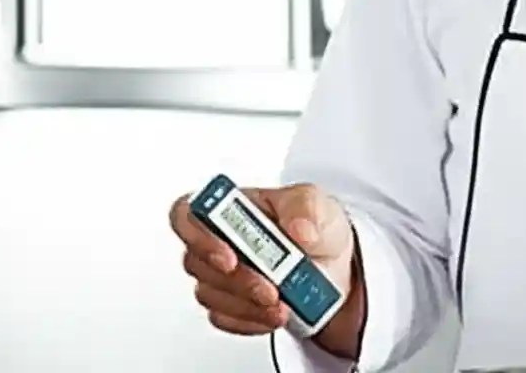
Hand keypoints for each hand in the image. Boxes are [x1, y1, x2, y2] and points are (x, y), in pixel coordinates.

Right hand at [169, 184, 355, 335]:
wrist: (339, 269)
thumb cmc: (318, 228)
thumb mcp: (319, 204)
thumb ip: (306, 208)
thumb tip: (297, 228)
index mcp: (233, 208)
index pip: (186, 214)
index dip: (198, 237)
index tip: (230, 257)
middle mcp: (220, 241)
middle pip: (198, 262)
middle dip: (237, 280)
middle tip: (269, 288)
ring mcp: (223, 275)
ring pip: (209, 294)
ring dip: (246, 304)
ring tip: (281, 304)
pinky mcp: (232, 305)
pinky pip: (224, 318)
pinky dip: (250, 320)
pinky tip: (273, 315)